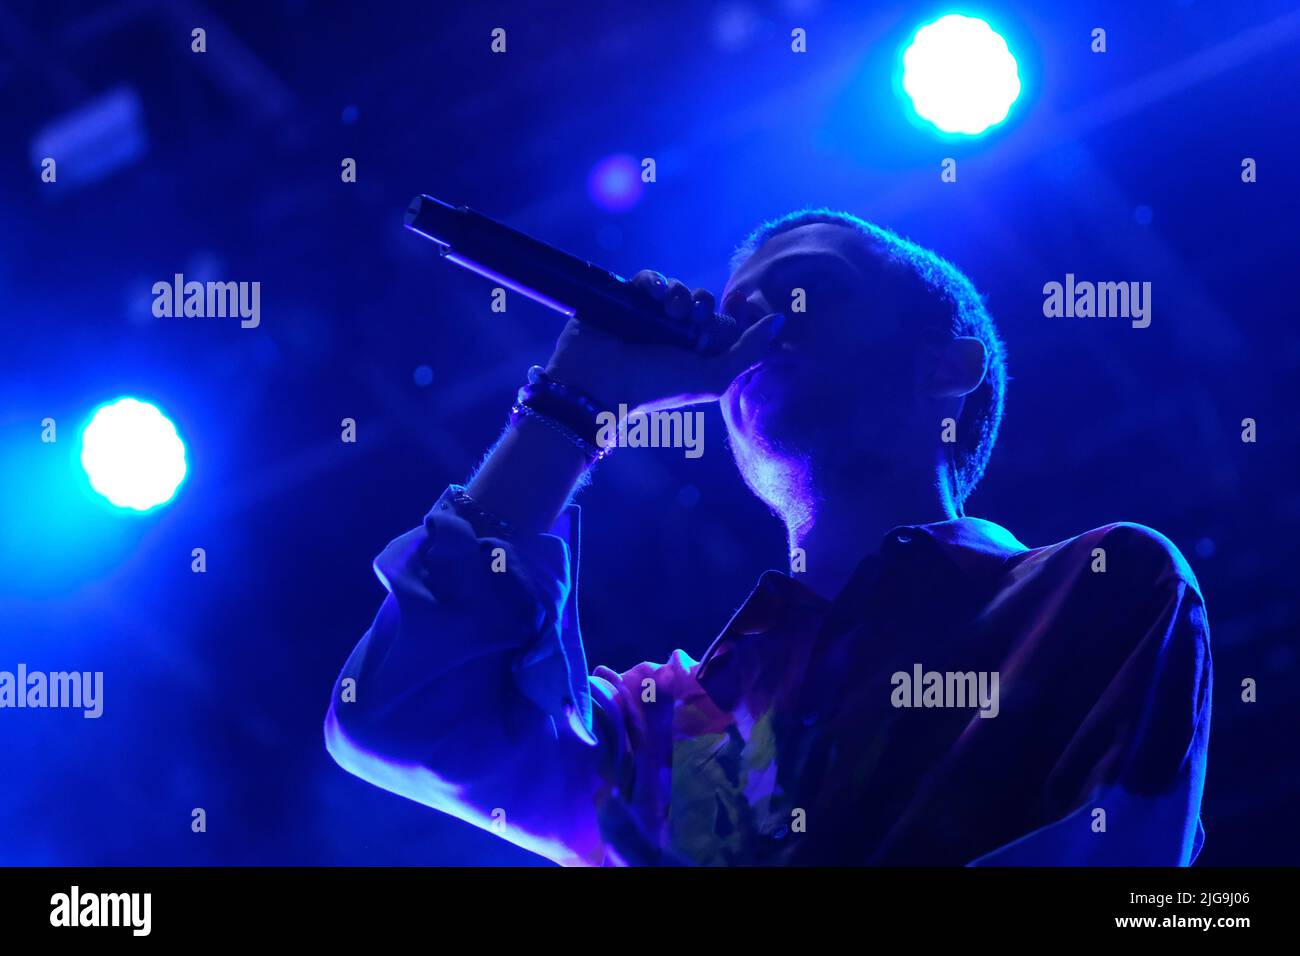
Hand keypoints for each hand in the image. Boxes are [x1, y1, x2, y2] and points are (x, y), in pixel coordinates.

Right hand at [544, 270, 784, 411]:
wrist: (597, 384)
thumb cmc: (655, 388)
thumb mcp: (712, 378)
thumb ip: (749, 351)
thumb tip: (781, 320)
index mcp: (699, 354)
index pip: (728, 323)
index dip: (738, 311)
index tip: (741, 299)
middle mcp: (676, 335)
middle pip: (704, 302)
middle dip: (703, 306)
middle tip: (691, 321)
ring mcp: (650, 317)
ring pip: (679, 288)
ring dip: (679, 294)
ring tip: (668, 311)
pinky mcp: (627, 300)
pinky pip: (650, 278)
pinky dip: (655, 281)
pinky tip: (651, 294)